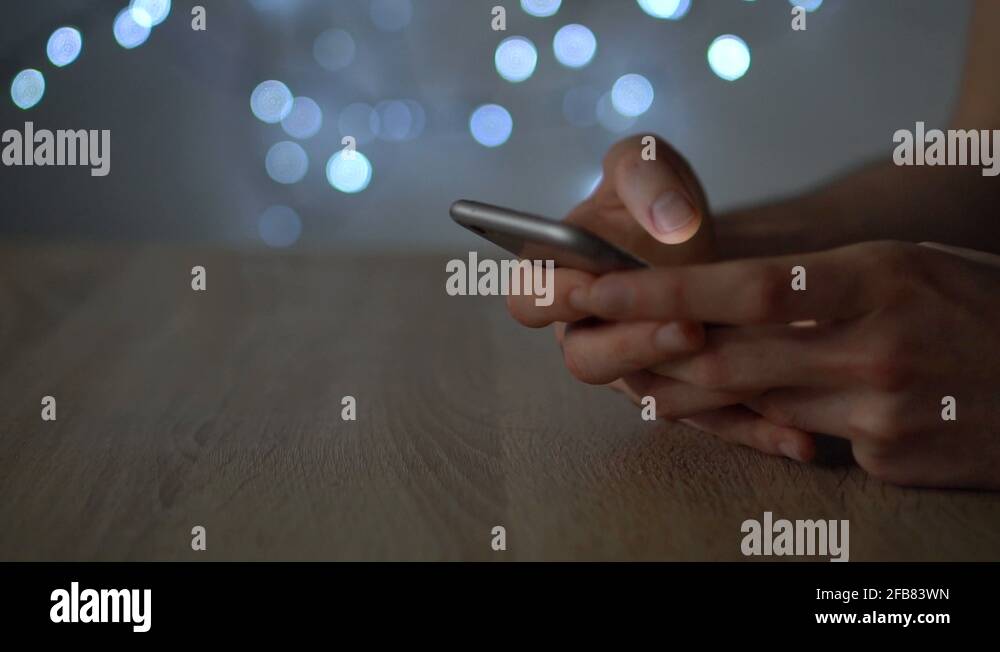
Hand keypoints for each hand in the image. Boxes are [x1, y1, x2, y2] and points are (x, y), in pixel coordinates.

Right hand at [507, 136, 819, 458]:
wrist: (697, 235)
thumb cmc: (653, 199)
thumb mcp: (643, 165)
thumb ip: (644, 178)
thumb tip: (669, 222)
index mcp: (559, 278)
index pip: (531, 300)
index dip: (555, 299)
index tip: (593, 287)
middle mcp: (587, 331)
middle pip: (586, 360)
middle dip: (634, 346)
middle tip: (686, 328)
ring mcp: (632, 367)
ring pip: (647, 395)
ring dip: (691, 391)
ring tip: (745, 374)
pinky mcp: (679, 394)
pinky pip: (706, 423)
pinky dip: (749, 432)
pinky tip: (794, 438)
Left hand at [567, 241, 999, 488]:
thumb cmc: (981, 305)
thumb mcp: (904, 265)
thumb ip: (817, 283)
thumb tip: (727, 298)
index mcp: (877, 279)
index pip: (744, 288)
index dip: (661, 291)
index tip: (601, 287)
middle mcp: (874, 348)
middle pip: (729, 359)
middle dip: (651, 351)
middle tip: (593, 339)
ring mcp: (882, 414)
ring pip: (754, 405)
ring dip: (693, 394)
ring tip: (648, 378)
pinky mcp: (890, 461)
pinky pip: (803, 440)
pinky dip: (768, 426)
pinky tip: (749, 414)